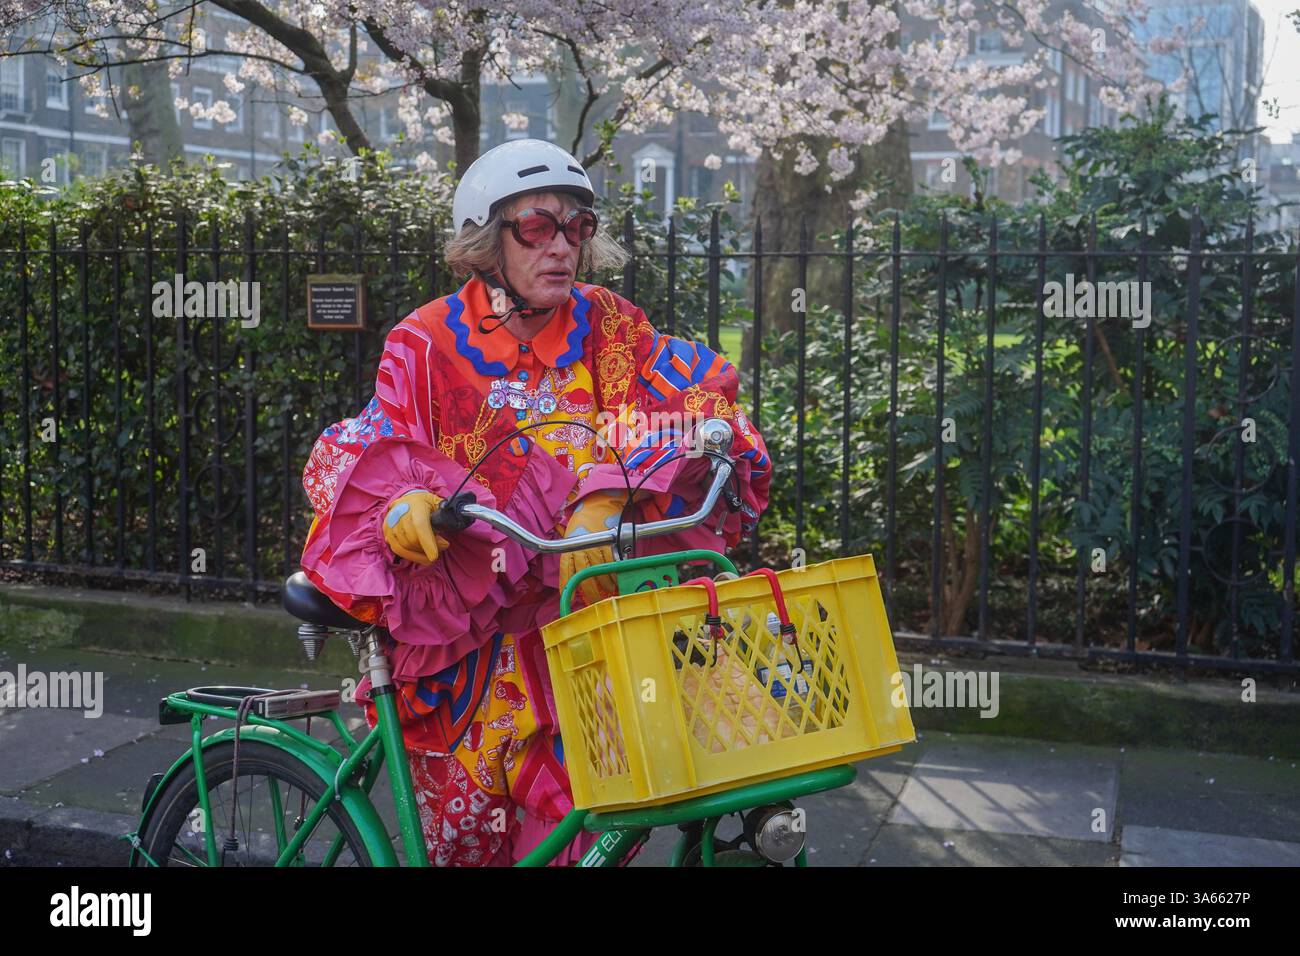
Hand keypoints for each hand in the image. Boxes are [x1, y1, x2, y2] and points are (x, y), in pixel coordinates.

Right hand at [383, 490, 450, 564]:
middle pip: (413, 539)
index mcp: (416, 504)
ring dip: (421, 553)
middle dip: (430, 547)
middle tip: (443, 544)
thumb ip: (447, 514)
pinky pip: (398, 550)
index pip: (420, 525)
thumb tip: (457, 520)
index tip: (434, 556)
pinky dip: (411, 556)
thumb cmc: (427, 504)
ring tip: (432, 548)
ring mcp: (391, 523)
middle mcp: (400, 513)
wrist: (408, 499)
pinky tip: (421, 555)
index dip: (427, 542)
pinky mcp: (386, 532)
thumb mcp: (439, 504)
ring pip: (405, 547)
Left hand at [559, 490, 628, 605]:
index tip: (570, 600)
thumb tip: (574, 578)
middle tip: (595, 601)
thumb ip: (572, 558)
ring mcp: (594, 548)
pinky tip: (616, 579)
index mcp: (569, 550)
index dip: (567, 588)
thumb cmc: (583, 524)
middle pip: (584, 577)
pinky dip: (614, 573)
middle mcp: (580, 550)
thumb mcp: (571, 540)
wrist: (597, 506)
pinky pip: (611, 564)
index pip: (565, 573)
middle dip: (591, 592)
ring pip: (599, 572)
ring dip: (605, 584)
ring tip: (609, 590)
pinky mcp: (608, 545)